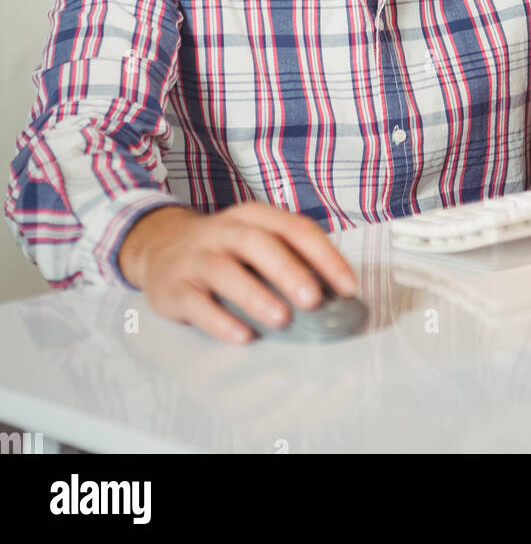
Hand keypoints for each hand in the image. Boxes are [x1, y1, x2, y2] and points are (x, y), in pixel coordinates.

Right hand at [118, 202, 358, 343]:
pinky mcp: (173, 286)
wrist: (158, 245)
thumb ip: (288, 257)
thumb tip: (335, 294)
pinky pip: (196, 302)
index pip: (294, 228)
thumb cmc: (223, 248)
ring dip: (255, 295)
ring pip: (224, 271)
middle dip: (288, 270)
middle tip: (314, 300)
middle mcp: (223, 231)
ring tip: (281, 319)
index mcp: (253, 216)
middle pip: (257, 243)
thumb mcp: (254, 239)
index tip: (348, 286)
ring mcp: (195, 257)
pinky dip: (219, 320)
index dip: (324, 255)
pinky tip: (242, 336)